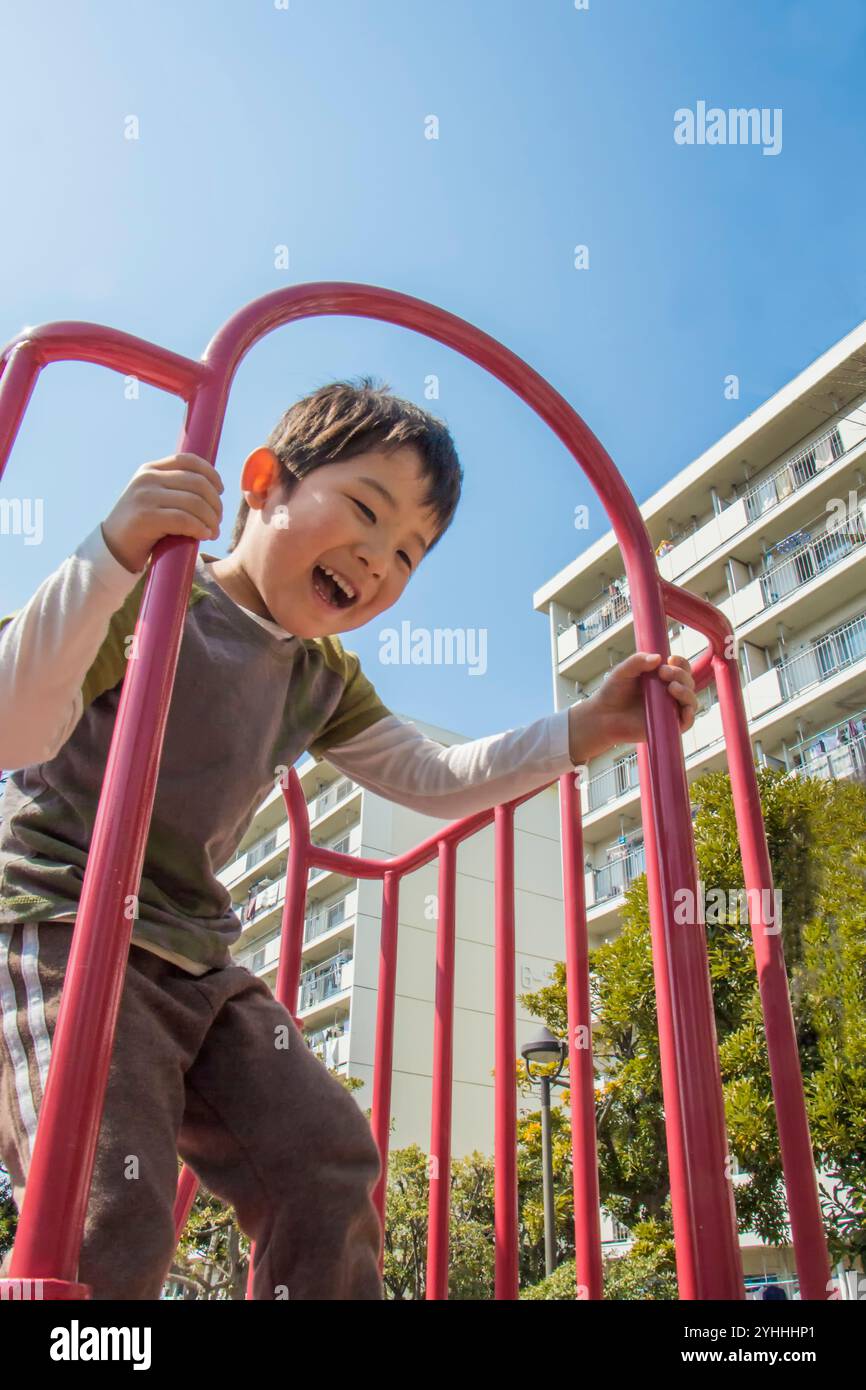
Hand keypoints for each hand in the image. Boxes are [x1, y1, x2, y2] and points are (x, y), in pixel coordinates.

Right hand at [101, 453, 224, 573]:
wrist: (113, 548)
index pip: (188, 460)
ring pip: (194, 502)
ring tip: (213, 531)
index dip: (211, 473)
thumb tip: (211, 486)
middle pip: (197, 483)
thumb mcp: (154, 498)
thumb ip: (174, 488)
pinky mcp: (146, 517)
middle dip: (215, 502)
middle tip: (218, 520)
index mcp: (150, 469)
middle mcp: (147, 478)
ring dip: (211, 519)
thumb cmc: (142, 526)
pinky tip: (204, 535)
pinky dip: (200, 528)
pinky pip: (184, 519)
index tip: (220, 490)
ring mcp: (145, 496)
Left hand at [592, 652, 697, 743]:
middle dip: (680, 675)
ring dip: (686, 692)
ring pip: (690, 700)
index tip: (671, 659)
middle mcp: (669, 693)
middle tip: (663, 673)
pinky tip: (685, 709)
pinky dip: (690, 715)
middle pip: (688, 682)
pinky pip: (687, 722)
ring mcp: (670, 709)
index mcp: (662, 678)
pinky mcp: (668, 725)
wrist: (603, 715)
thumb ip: (637, 661)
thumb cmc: (613, 692)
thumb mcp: (623, 671)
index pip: (681, 668)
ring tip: (671, 688)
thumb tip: (658, 657)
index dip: (681, 663)